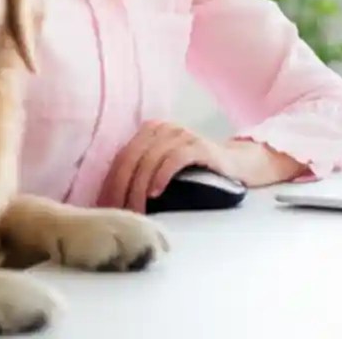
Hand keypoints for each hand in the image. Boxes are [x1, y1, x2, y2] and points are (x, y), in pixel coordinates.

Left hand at [97, 121, 235, 213]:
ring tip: (136, 210)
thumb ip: (141, 173)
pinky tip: (155, 194)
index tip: (106, 209)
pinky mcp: (199, 146)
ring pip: (150, 159)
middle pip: (132, 157)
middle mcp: (164, 128)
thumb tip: (111, 201)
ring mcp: (182, 134)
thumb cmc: (193, 172)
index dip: (110, 183)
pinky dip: (161, 176)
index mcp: (149, 130)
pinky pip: (174, 158)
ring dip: (139, 187)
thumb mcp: (162, 167)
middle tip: (119, 213)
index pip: (122, 157)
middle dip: (122, 188)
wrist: (235, 164)